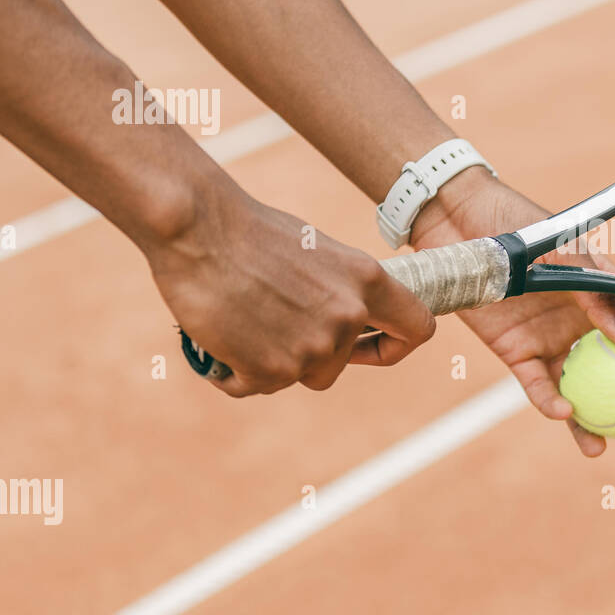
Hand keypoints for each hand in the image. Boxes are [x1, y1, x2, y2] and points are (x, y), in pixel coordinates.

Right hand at [147, 187, 434, 395]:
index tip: (369, 346)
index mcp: (367, 280)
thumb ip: (339, 290)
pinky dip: (234, 373)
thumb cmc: (250, 232)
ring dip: (270, 362)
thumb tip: (347, 320)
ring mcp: (313, 347)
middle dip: (308, 355)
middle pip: (339, 364)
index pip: (417, 328)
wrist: (197, 229)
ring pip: (297, 377)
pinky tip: (218, 342)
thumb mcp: (318, 253)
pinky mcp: (271, 370)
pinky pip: (255, 386)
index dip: (394, 345)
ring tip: (241, 324)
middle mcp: (348, 316)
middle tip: (271, 326)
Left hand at [411, 169, 614, 456]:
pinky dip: (550, 403)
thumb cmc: (525, 233)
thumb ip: (601, 297)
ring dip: (591, 423)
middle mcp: (585, 324)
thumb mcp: (570, 257)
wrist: (466, 229)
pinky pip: (539, 387)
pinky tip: (563, 414)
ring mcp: (552, 342)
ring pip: (580, 391)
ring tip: (599, 448)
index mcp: (608, 297)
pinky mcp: (518, 355)